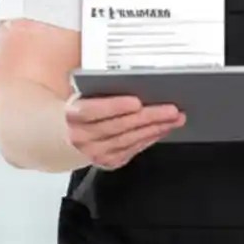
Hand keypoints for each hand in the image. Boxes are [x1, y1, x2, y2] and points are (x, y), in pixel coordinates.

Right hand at [65, 94, 184, 169]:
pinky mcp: (108, 162)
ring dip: (155, 129)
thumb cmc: (82, 110)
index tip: (136, 102)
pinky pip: (133, 149)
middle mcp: (82, 136)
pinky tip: (162, 129)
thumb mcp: (83, 96)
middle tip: (170, 110)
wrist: (69, 135)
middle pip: (119, 127)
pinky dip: (150, 138)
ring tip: (174, 118)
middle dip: (148, 117)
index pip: (93, 111)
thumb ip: (101, 91)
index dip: (115, 106)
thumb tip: (133, 82)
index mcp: (73, 115)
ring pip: (129, 140)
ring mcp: (96, 152)